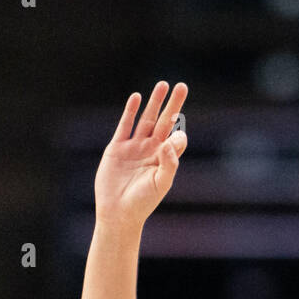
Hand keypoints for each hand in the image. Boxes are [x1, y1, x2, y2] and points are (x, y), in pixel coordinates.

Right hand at [94, 81, 187, 229]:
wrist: (118, 213)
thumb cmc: (143, 202)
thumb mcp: (161, 183)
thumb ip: (170, 162)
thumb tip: (173, 139)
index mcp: (164, 159)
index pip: (176, 138)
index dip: (178, 133)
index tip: (175, 138)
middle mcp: (150, 150)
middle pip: (164, 121)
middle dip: (172, 104)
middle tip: (181, 86)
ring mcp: (134, 147)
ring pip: (146, 119)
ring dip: (154, 102)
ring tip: (162, 85)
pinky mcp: (117, 148)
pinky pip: (125, 125)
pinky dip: (130, 111)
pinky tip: (136, 97)